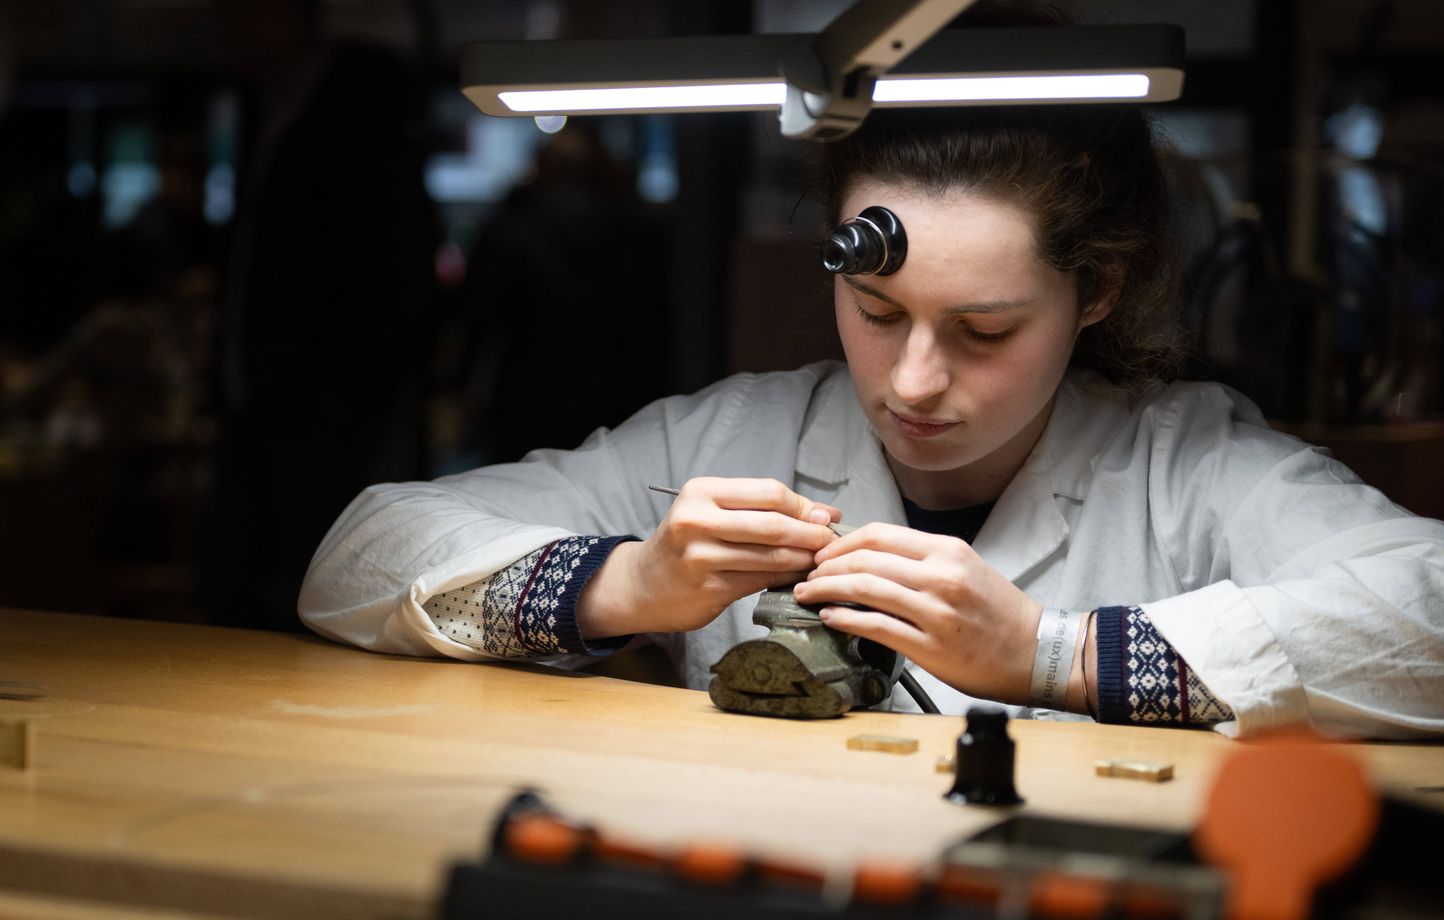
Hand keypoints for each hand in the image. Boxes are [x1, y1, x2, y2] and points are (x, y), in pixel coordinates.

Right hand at [578, 477, 840, 637]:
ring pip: (770, 556)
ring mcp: (700, 557)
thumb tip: (825, 513)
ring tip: (821, 561)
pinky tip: (799, 579)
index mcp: (701, 492)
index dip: (803, 505)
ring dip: (803, 560)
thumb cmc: (687, 543)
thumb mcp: (713, 513)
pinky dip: (786, 579)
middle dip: (811, 534)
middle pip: (772, 525)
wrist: (641, 585)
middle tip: (832, 542)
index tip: (827, 516)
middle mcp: (696, 521)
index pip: (768, 492)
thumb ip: (762, 509)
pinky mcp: (708, 588)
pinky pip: (760, 581)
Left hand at [790, 523, 1041, 704]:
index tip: (823, 554)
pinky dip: (844, 619)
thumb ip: (921, 559)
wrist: (1037, 652)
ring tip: (809, 595)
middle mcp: (940, 576)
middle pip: (865, 559)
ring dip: (827, 590)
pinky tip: (830, 618)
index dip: (842, 543)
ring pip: (864, 589)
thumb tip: (870, 558)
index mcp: (947, 551)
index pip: (879, 534)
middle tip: (808, 575)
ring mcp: (934, 612)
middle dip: (826, 567)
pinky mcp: (929, 648)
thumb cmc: (1000, 612)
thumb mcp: (966, 567)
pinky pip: (874, 627)